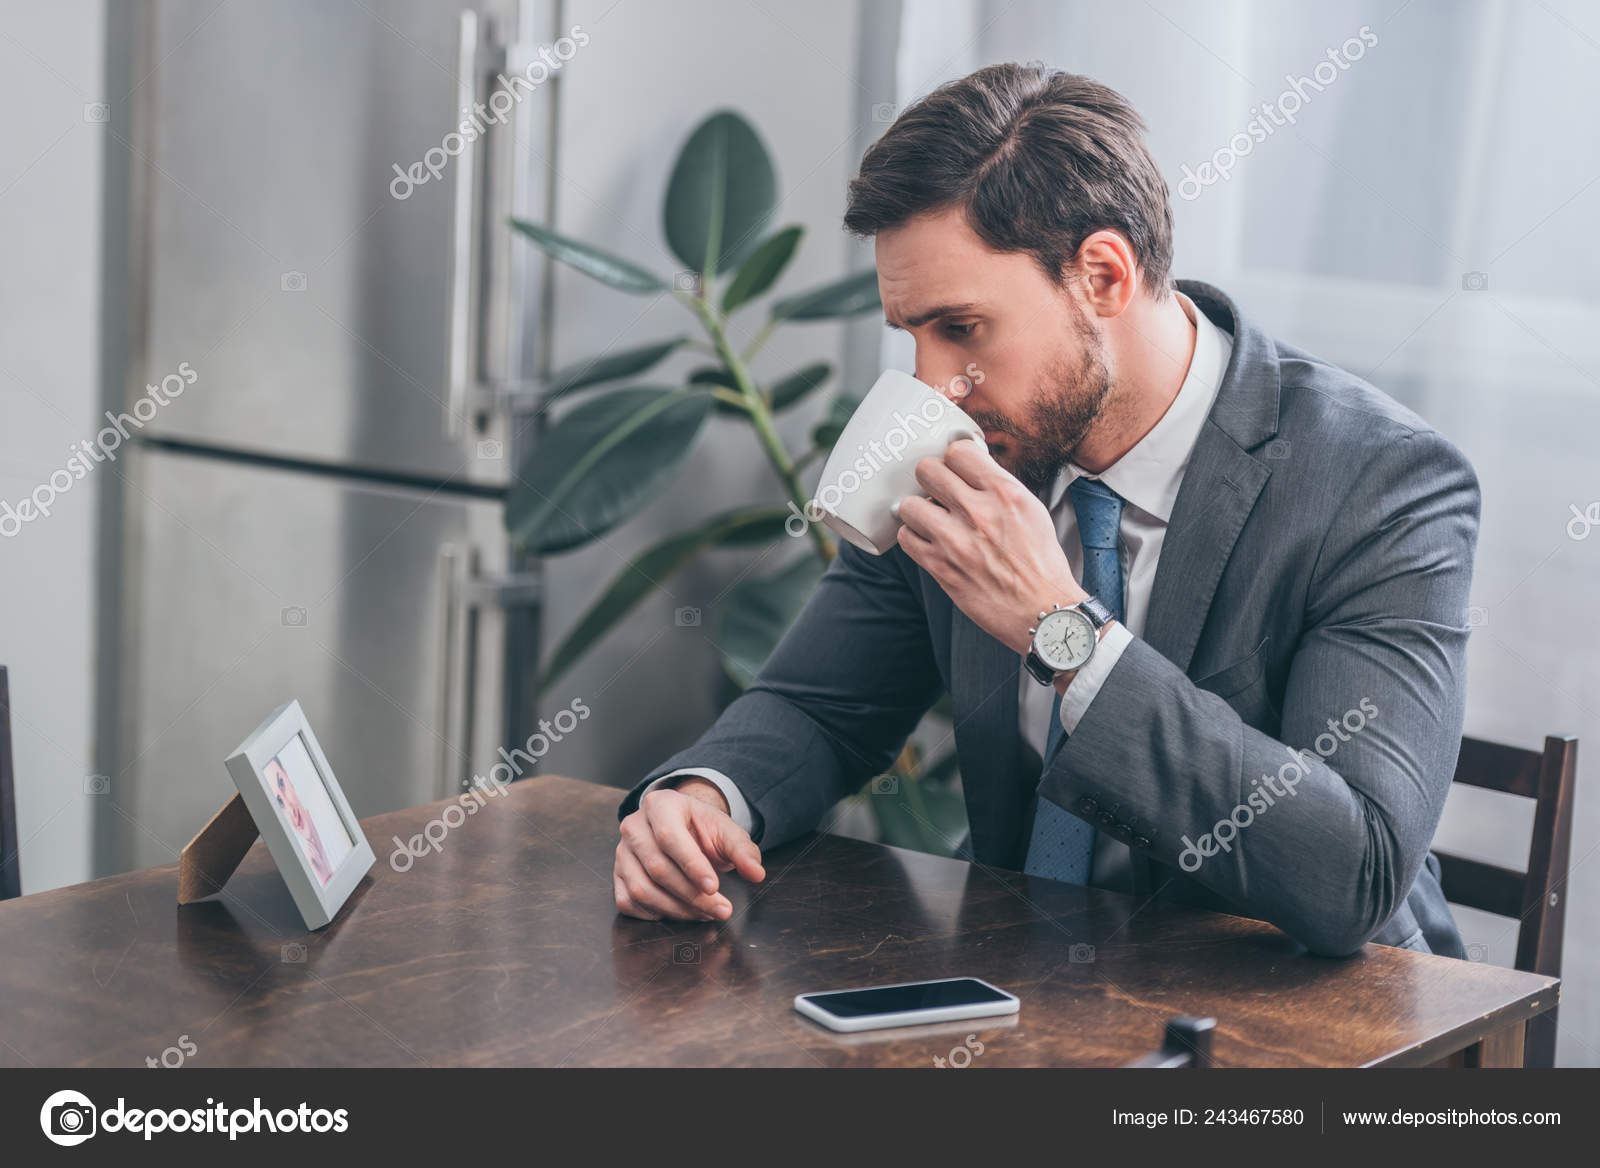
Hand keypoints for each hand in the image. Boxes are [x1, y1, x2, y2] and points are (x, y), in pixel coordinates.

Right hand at [614, 780, 764, 921]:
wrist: (682, 829)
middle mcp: (634, 827)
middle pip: (657, 868)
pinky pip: (627, 902)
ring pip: (642, 889)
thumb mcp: (726, 831)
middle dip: (692, 895)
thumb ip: (743, 850)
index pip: (670, 837)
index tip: (714, 887)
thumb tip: (755, 873)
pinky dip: (652, 914)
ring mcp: (622, 853)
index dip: (691, 865)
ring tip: (705, 914)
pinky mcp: (617, 876)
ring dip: (676, 910)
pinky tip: (678, 912)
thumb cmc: (703, 829)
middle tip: (721, 910)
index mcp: (660, 805)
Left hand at [896, 438, 1085, 654]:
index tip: (955, 469)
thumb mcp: (1032, 511)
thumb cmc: (1041, 565)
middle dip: (931, 479)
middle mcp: (977, 511)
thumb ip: (999, 488)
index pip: (958, 451)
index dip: (954, 459)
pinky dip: (914, 538)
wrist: (1042, 611)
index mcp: (1005, 493)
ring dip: (919, 511)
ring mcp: (955, 540)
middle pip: (927, 470)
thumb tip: (972, 472)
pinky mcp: (940, 567)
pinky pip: (906, 538)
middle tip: (938, 492)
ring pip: (910, 504)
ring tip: (931, 520)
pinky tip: (928, 542)